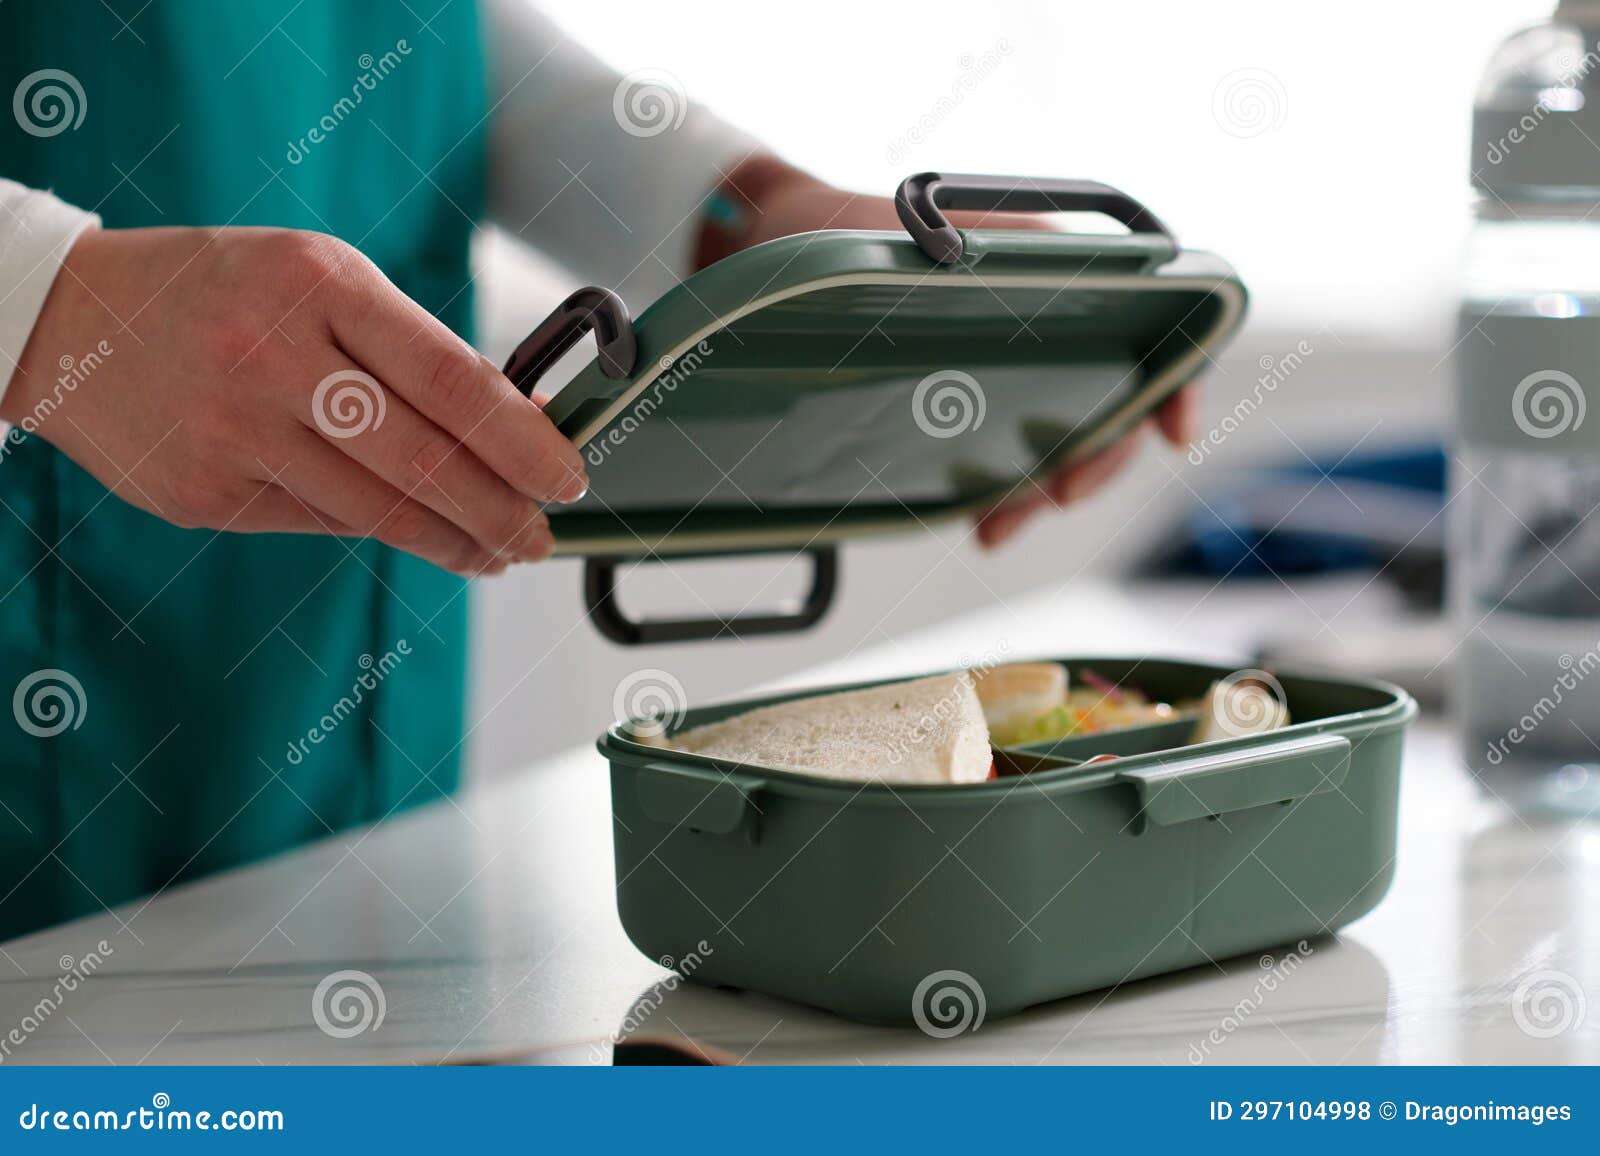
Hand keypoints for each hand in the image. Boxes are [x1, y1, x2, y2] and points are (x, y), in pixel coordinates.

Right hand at [4, 226, 587, 576]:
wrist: (68, 321)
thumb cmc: (224, 292)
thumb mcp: (318, 278)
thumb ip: (410, 346)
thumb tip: (516, 421)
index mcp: (318, 283)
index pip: (452, 380)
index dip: (524, 443)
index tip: (568, 477)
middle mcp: (273, 357)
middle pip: (425, 460)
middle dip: (503, 513)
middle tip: (543, 538)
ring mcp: (234, 433)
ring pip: (379, 510)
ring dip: (457, 541)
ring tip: (500, 552)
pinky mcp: (205, 495)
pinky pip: (322, 524)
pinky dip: (383, 532)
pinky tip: (422, 535)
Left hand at [701, 157, 1193, 548]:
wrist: (785, 239)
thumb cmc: (846, 227)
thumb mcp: (900, 241)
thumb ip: (945, 271)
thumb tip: (971, 305)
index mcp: (1055, 262)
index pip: (1152, 319)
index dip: (1173, 379)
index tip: (1172, 433)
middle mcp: (1049, 315)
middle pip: (1112, 398)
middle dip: (1093, 458)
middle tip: (1054, 497)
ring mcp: (1015, 361)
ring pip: (1060, 436)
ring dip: (1041, 489)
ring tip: (994, 527)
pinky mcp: (974, 396)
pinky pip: (1009, 448)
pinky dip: (1005, 488)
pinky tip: (977, 517)